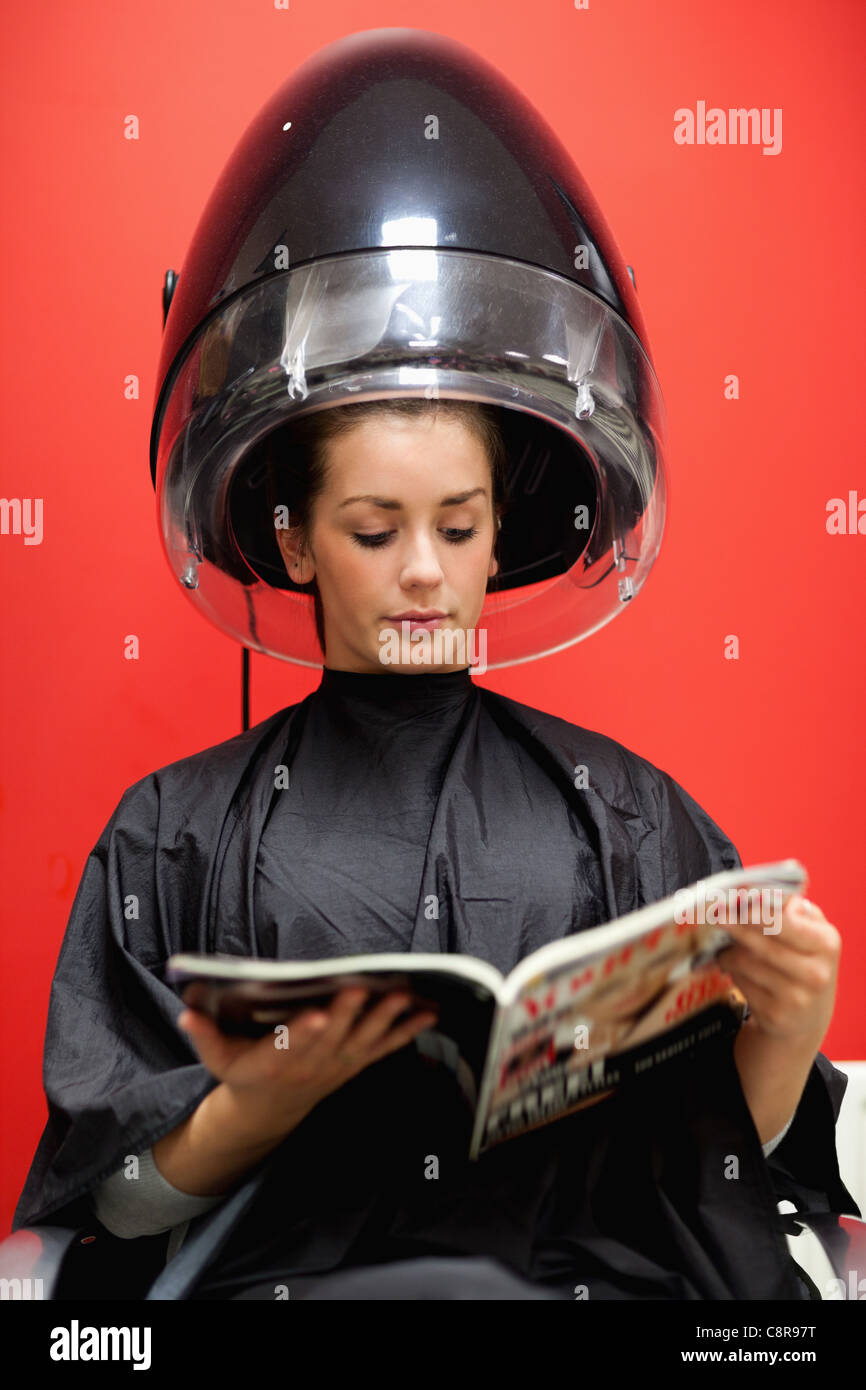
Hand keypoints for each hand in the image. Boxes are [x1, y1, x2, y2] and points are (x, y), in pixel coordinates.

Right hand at [178, 987, 438, 1122]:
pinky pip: (384, 1047)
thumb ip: (203, 1034)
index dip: (304, 1031)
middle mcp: (311, 1064)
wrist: (270, 1109)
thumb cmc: (243, 1072)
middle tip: (365, 988)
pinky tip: (429, 1013)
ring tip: (408, 998)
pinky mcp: (355, 1063)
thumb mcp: (216, 1058)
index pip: (290, 1044)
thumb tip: (186, 1012)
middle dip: (351, 1013)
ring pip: (365, 1041)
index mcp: (275, 1059)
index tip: (315, 1015)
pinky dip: (407, 1031)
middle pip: (334, 1038)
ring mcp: (337, 1065)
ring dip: (387, 1020)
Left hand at [718, 894, 839, 1044]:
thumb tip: (756, 891)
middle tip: (715, 914)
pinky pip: (741, 982)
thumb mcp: (810, 933)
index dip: (756, 909)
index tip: (735, 898)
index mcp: (827, 943)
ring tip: (724, 947)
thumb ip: (791, 908)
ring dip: (728, 951)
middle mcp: (816, 973)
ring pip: (745, 962)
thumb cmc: (804, 963)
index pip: (786, 921)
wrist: (807, 1017)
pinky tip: (732, 967)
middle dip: (734, 925)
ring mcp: (797, 997)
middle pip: (761, 942)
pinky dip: (731, 971)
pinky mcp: (775, 1015)